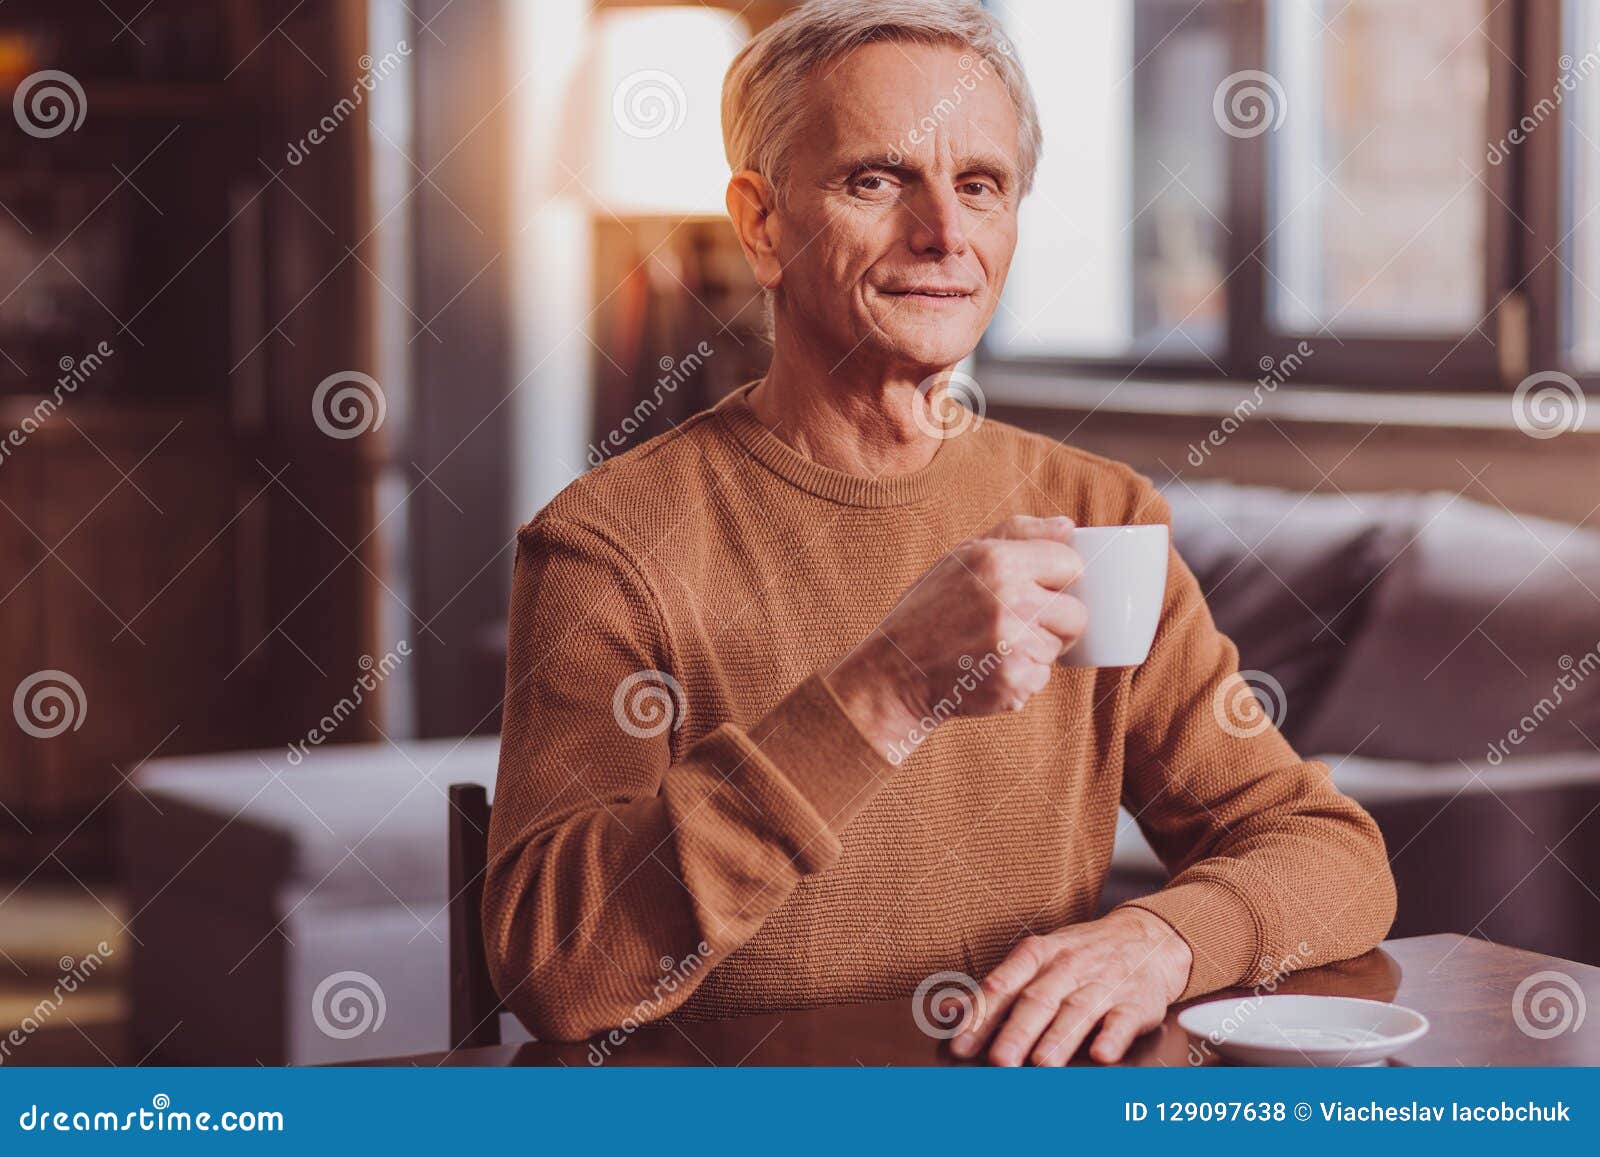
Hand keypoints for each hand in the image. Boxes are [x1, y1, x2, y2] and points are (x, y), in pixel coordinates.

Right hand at [826, 514, 1086, 758]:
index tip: (1038, 589)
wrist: (896, 671)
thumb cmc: (932, 608)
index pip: (1071, 564)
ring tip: (993, 647)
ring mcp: (1013, 643)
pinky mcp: (1014, 680)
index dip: (1059, 579)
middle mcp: (1009, 598)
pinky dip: (1022, 677)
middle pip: (1077, 613)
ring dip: (1035, 650)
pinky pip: (1042, 676)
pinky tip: (989, 669)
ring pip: (1058, 647)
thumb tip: (1068, 526)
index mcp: (998, 560)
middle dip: (1055, 622)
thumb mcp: (963, 557)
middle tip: (1014, 625)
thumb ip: (1018, 533)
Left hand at [949, 907, 1192, 1065]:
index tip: (961, 1046)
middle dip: (1017, 1032)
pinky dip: (1113, 1037)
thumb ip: (995, 989)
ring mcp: (1103, 984)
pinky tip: (1102, 1054)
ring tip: (1041, 1065)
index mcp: (1037, 955)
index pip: (1003, 985)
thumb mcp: (1037, 960)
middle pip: (1037, 1000)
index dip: (981, 1016)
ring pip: (1077, 1011)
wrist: (1147, 937)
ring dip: (1058, 1039)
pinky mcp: (1136, 1002)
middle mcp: (1068, 967)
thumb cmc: (1081, 954)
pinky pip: (1123, 1020)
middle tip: (999, 1062)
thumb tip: (946, 1010)